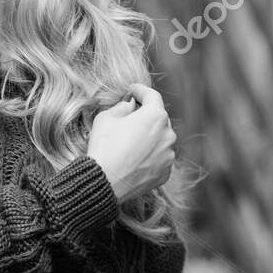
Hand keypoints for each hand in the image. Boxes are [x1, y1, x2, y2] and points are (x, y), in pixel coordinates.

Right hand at [86, 85, 176, 204]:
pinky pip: (159, 159)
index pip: (151, 96)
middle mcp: (168, 134)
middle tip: (129, 120)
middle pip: (158, 119)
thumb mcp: (106, 118)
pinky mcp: (165, 172)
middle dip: (145, 117)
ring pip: (160, 140)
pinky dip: (150, 157)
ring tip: (131, 145)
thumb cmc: (104, 148)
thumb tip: (129, 106)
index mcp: (155, 116)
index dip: (140, 90)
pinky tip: (135, 160)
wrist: (104, 183)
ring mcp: (168, 155)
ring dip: (149, 138)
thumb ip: (121, 107)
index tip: (132, 90)